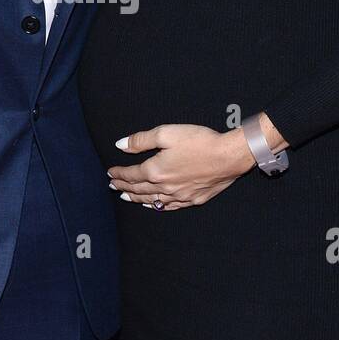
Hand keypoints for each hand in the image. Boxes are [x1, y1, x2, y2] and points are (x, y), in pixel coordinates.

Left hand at [107, 123, 256, 209]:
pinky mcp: (193, 199)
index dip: (118, 174)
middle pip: (138, 190)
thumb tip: (120, 145)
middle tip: (113, 186)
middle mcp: (165, 187)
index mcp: (155, 170)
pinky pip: (170, 207)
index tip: (110, 173)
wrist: (228, 156)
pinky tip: (153, 205)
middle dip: (123, 187)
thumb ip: (141, 140)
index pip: (131, 175)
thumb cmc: (199, 141)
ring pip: (152, 201)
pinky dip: (157, 206)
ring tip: (126, 197)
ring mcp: (180, 195)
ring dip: (136, 199)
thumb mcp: (166, 133)